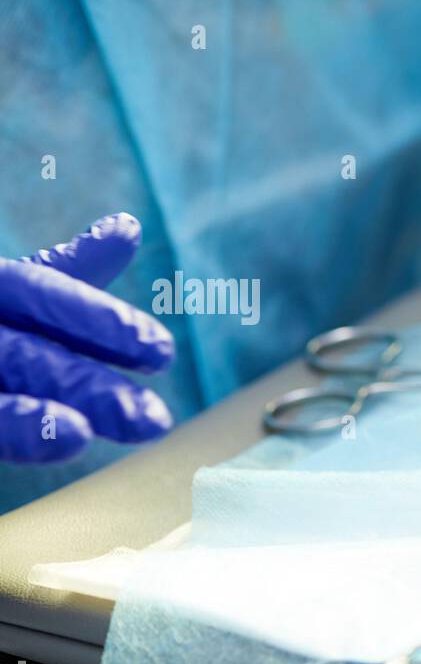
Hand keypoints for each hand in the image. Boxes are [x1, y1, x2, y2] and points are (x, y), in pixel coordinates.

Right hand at [0, 213, 173, 463]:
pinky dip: (18, 429)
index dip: (97, 321)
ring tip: (83, 435)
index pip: (38, 291)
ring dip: (30, 420)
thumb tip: (128, 227)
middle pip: (22, 353)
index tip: (162, 354)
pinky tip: (61, 436)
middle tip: (153, 422)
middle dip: (87, 387)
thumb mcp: (10, 294)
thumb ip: (63, 271)